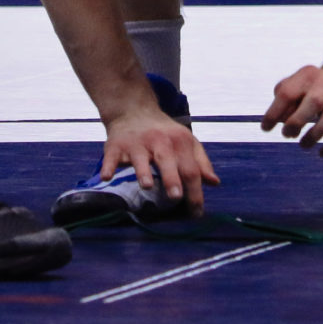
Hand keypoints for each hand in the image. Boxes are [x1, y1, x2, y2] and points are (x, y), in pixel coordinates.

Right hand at [102, 107, 219, 215]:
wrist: (134, 111)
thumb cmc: (164, 133)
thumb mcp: (187, 142)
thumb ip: (201, 162)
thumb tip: (214, 183)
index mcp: (180, 142)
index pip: (191, 169)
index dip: (195, 191)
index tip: (197, 212)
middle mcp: (159, 141)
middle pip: (168, 161)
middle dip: (172, 179)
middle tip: (176, 197)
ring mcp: (136, 143)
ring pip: (140, 159)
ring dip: (143, 172)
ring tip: (147, 186)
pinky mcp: (116, 146)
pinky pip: (112, 157)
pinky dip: (108, 167)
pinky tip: (107, 177)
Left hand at [261, 64, 322, 155]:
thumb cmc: (313, 88)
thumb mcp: (296, 85)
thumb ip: (283, 99)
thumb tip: (277, 119)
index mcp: (308, 76)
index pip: (287, 93)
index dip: (273, 113)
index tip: (266, 128)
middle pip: (314, 102)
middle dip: (296, 122)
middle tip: (287, 134)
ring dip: (314, 135)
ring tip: (303, 144)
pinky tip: (322, 153)